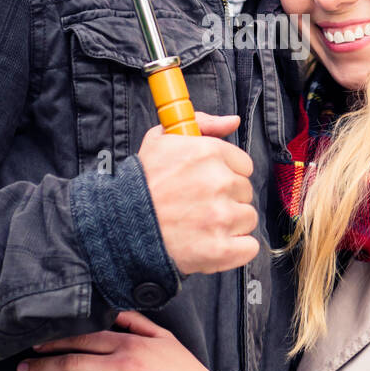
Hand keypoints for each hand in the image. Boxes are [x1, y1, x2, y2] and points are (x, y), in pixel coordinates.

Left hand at [16, 311, 232, 370]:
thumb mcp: (166, 339)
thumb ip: (138, 323)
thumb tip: (112, 311)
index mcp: (131, 343)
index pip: (85, 338)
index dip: (56, 341)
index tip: (34, 345)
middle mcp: (125, 364)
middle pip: (74, 361)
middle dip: (43, 364)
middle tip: (21, 369)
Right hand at [137, 110, 259, 276]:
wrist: (121, 227)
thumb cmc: (142, 183)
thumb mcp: (162, 140)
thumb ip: (202, 124)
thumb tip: (232, 121)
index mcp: (208, 152)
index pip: (244, 165)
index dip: (227, 174)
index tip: (209, 183)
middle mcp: (219, 182)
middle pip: (246, 192)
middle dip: (227, 198)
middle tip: (199, 204)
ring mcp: (221, 217)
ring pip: (247, 218)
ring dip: (230, 224)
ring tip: (201, 225)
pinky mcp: (221, 249)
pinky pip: (249, 247)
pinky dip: (235, 249)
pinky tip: (213, 244)